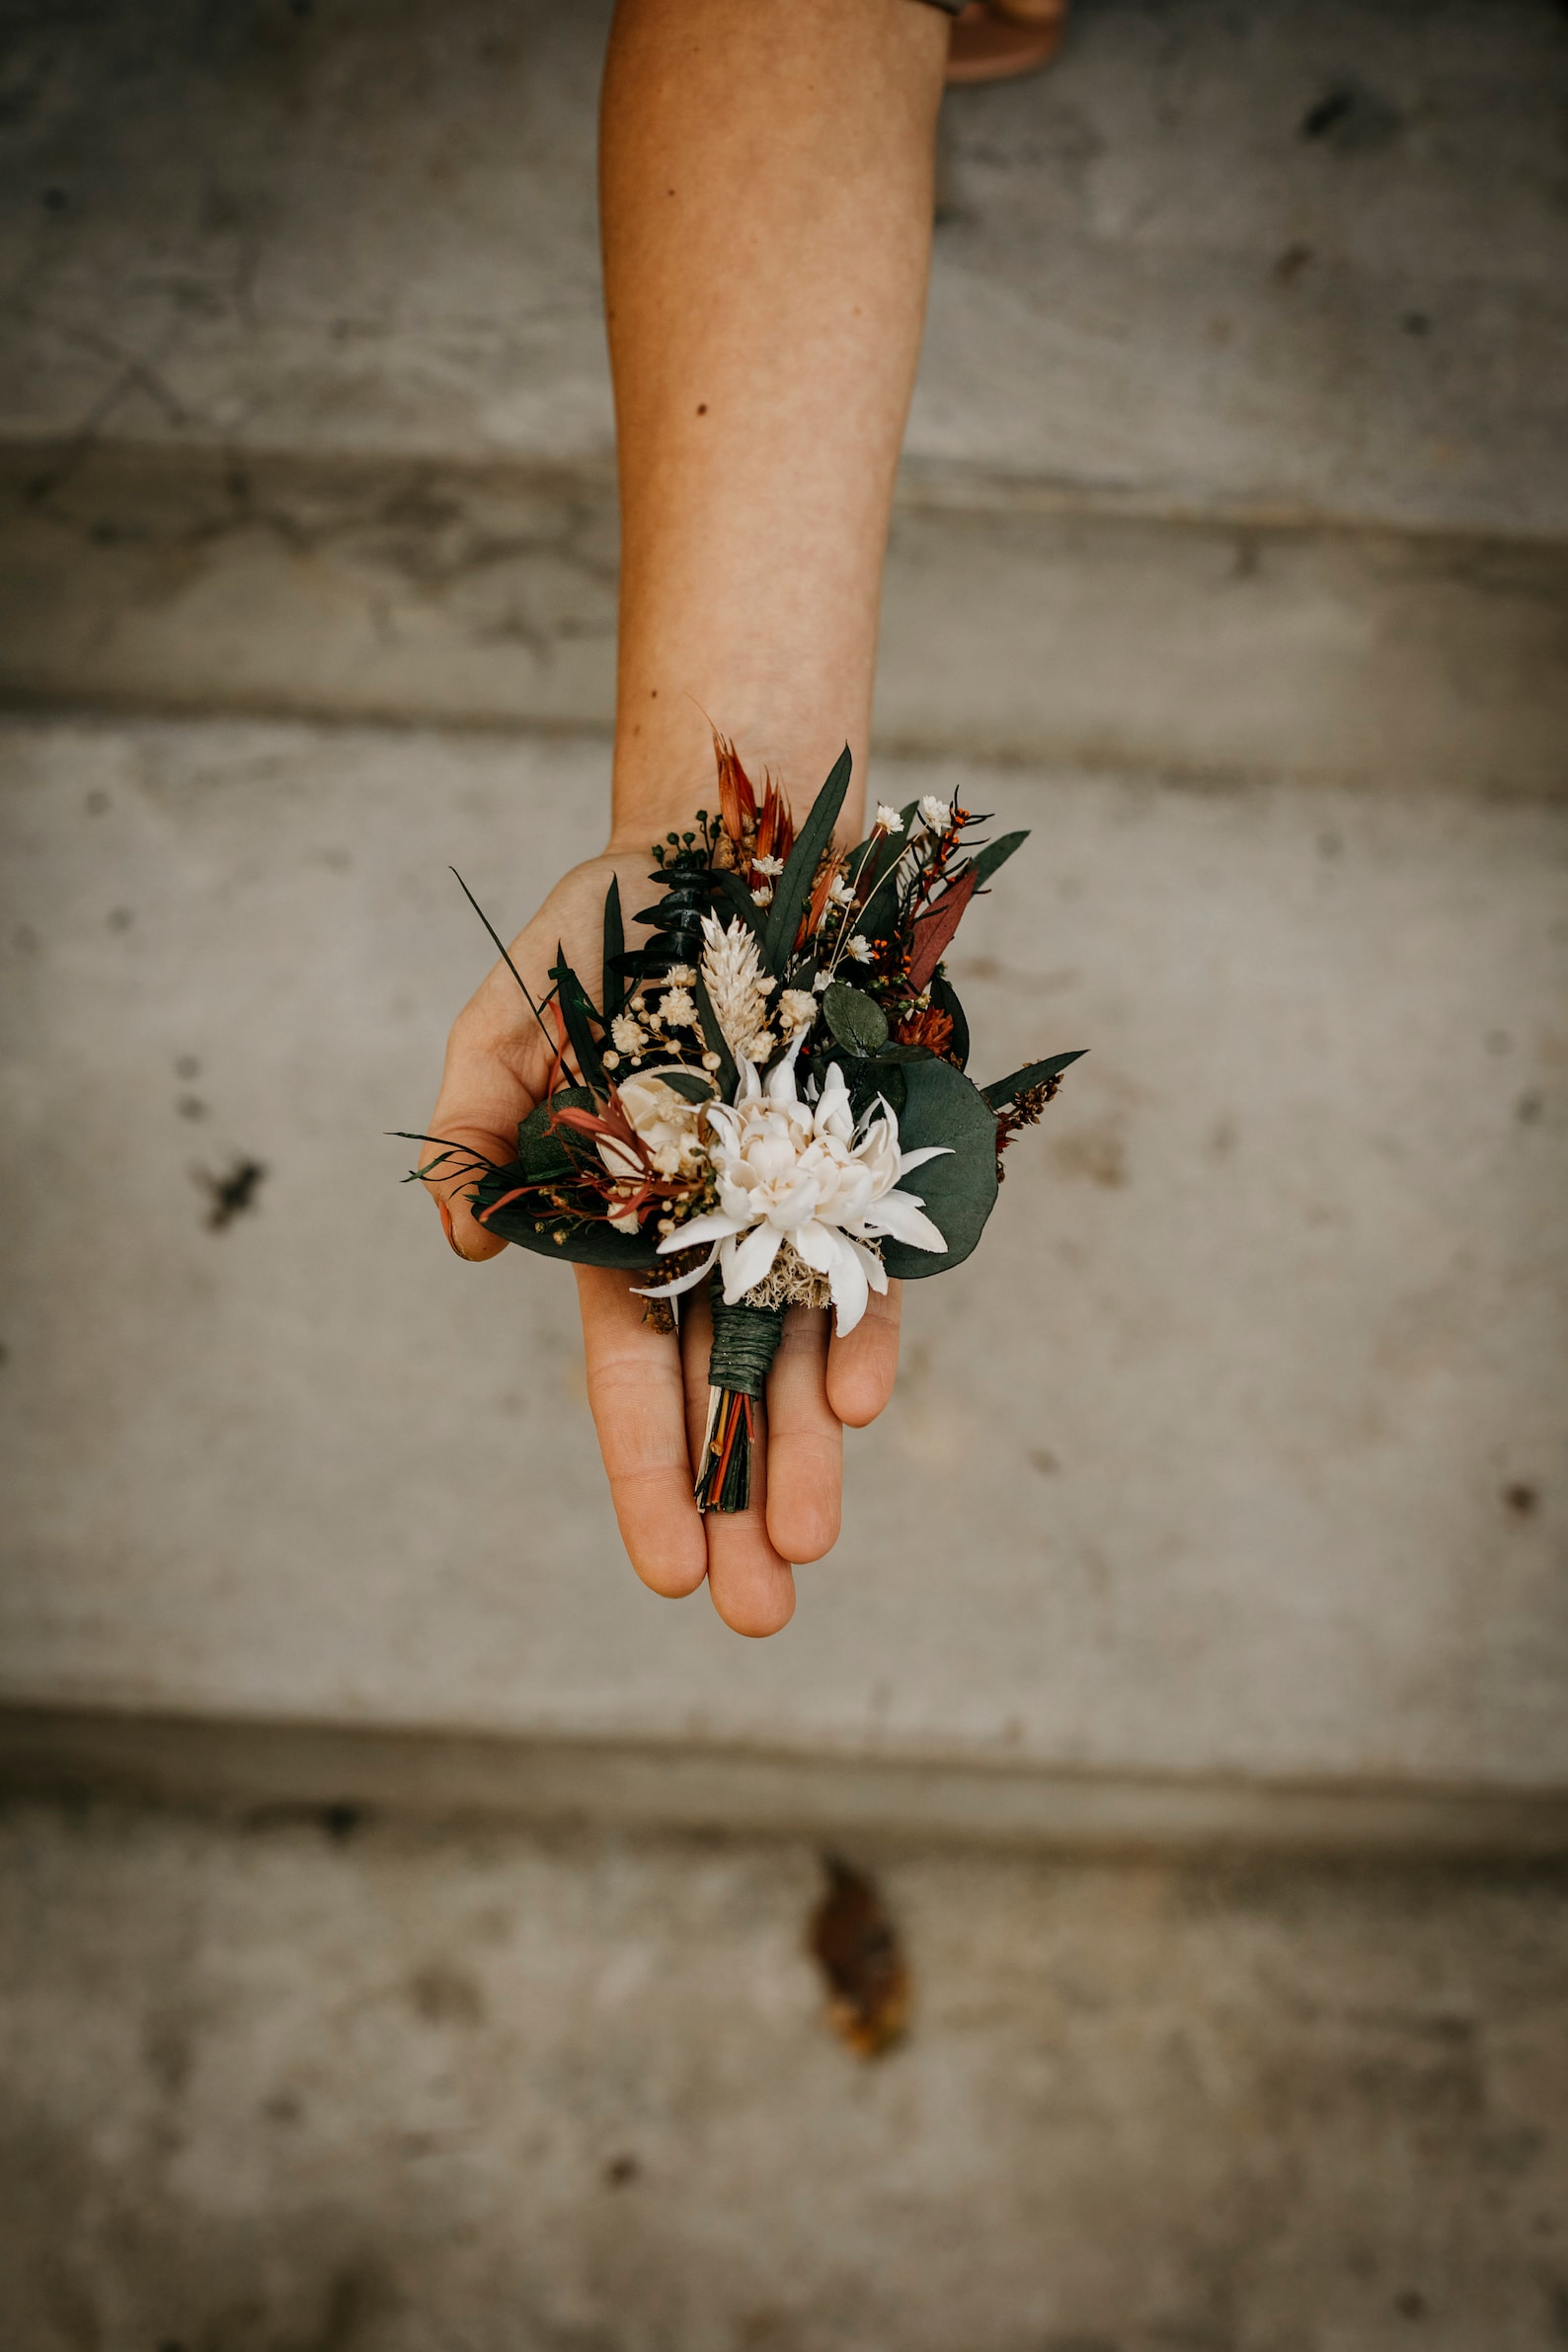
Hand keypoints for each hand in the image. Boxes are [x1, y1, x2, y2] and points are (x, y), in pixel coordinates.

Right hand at [424, 848, 901, 1635]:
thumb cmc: (607, 936)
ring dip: (804, 1455)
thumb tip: (464, 1246)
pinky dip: (864, 1330)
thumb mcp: (507, 1022)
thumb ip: (475, 1125)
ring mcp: (798, 1205)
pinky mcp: (868, 1162)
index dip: (650, 1476)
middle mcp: (717, 1237)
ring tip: (808, 1548)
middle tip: (758, 1614)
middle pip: (727, 1395)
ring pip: (804, 1356)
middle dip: (736, 1506)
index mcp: (624, 1227)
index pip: (633, 1379)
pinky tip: (856, 1401)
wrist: (732, 846)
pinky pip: (870, 1263)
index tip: (669, 1580)